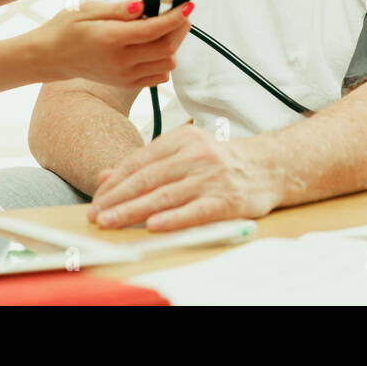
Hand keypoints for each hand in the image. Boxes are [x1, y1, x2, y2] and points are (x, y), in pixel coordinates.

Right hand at [34, 0, 193, 88]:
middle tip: (180, 14)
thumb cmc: (67, 28)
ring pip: (167, 64)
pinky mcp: (127, 84)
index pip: (154, 29)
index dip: (176, 17)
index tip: (187, 5)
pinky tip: (153, 46)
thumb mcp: (88, 10)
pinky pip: (159, 76)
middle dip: (180, 29)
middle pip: (167, 49)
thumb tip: (144, 6)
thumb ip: (118, 9)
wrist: (51, 57)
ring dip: (172, 45)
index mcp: (111, 39)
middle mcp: (120, 61)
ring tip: (163, 29)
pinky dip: (164, 61)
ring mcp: (125, 76)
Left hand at [86, 124, 282, 230]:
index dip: (116, 181)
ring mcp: (211, 176)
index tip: (97, 198)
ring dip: (134, 211)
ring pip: (165, 195)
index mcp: (183, 139)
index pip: (140, 161)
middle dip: (118, 198)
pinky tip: (153, 226)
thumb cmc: (221, 161)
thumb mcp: (185, 151)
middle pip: (148, 178)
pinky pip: (194, 210)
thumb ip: (147, 163)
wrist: (270, 166)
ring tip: (112, 222)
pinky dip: (172, 219)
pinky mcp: (225, 199)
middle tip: (96, 214)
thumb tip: (106, 176)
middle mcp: (196, 155)